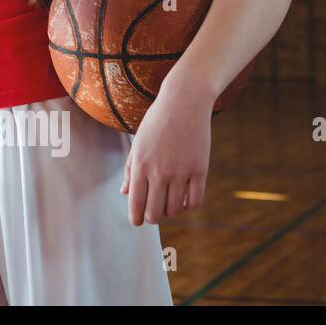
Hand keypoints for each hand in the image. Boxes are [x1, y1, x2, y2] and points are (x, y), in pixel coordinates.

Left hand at [121, 77, 211, 225]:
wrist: (183, 103)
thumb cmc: (157, 122)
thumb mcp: (138, 144)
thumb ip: (131, 170)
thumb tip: (125, 193)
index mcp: (140, 165)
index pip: (136, 203)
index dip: (136, 218)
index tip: (138, 221)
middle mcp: (159, 172)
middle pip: (155, 212)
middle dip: (152, 217)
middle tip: (153, 214)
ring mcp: (181, 172)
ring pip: (174, 209)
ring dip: (170, 212)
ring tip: (167, 204)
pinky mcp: (200, 170)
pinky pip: (194, 201)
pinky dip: (187, 206)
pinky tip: (183, 199)